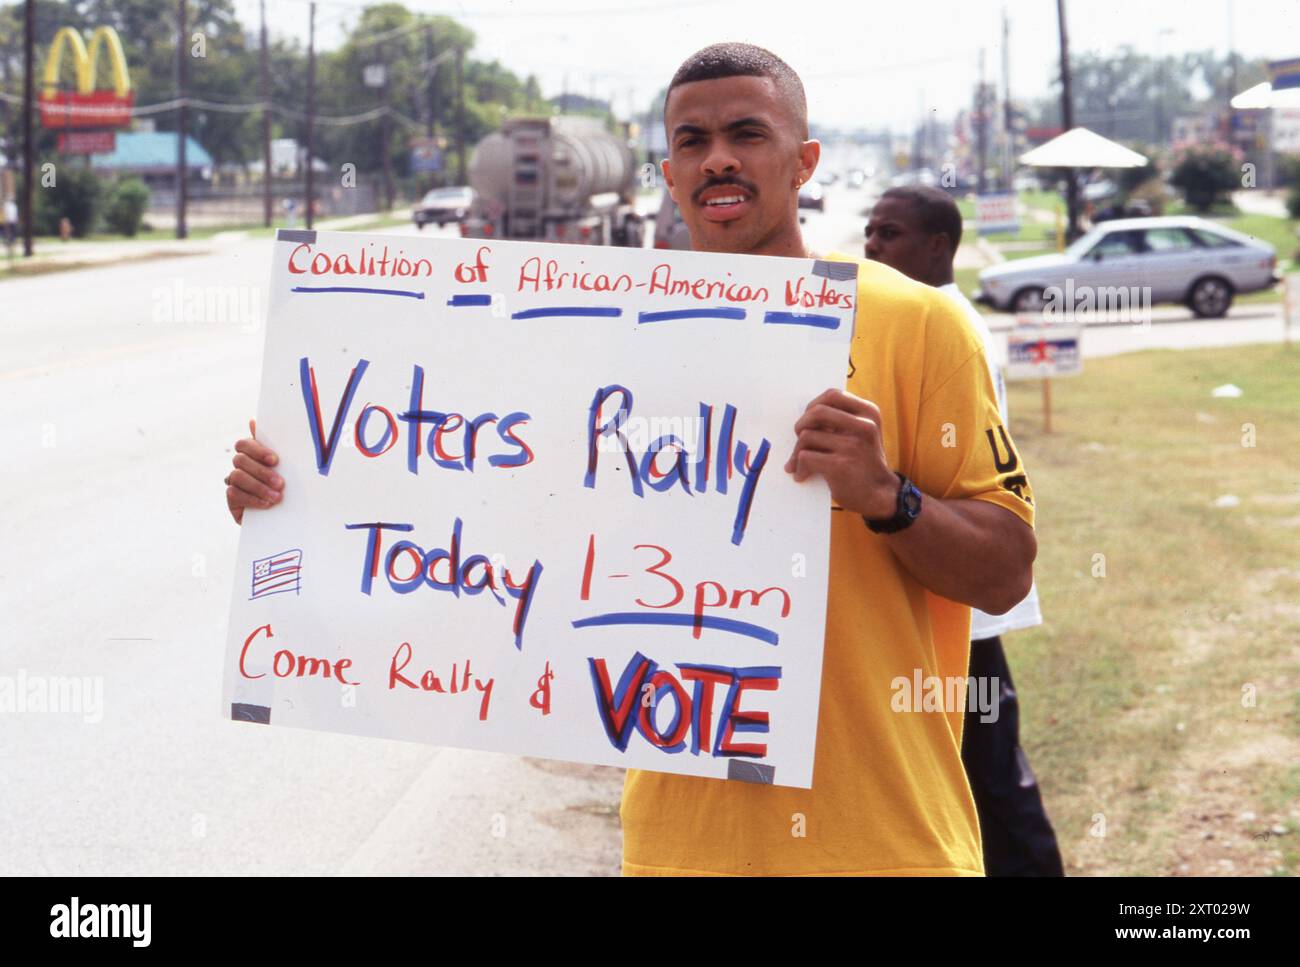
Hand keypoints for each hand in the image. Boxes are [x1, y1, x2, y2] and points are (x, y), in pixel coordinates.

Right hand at [226, 419, 282, 524]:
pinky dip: (252, 499)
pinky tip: (266, 504)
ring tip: (276, 497)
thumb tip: (252, 421)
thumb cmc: (288, 485)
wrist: (286, 514)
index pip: (244, 444)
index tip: (275, 460)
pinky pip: (234, 494)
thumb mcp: (287, 467)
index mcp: (253, 454)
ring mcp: (233, 482)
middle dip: (261, 472)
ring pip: (237, 477)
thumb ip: (275, 445)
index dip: (258, 450)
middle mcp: (240, 466)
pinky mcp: (232, 499)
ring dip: (259, 487)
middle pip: (240, 460)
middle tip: (281, 483)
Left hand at [784, 388, 898, 518]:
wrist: (880, 495)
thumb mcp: (864, 434)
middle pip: (816, 412)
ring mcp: (852, 445)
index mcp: (869, 413)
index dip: (814, 405)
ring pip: (807, 436)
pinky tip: (802, 475)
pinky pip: (806, 457)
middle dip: (801, 425)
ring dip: (796, 451)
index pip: (832, 395)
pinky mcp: (840, 465)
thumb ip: (842, 420)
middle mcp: (863, 425)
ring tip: (798, 463)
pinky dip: (799, 467)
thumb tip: (804, 416)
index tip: (809, 421)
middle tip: (800, 440)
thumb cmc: (865, 463)